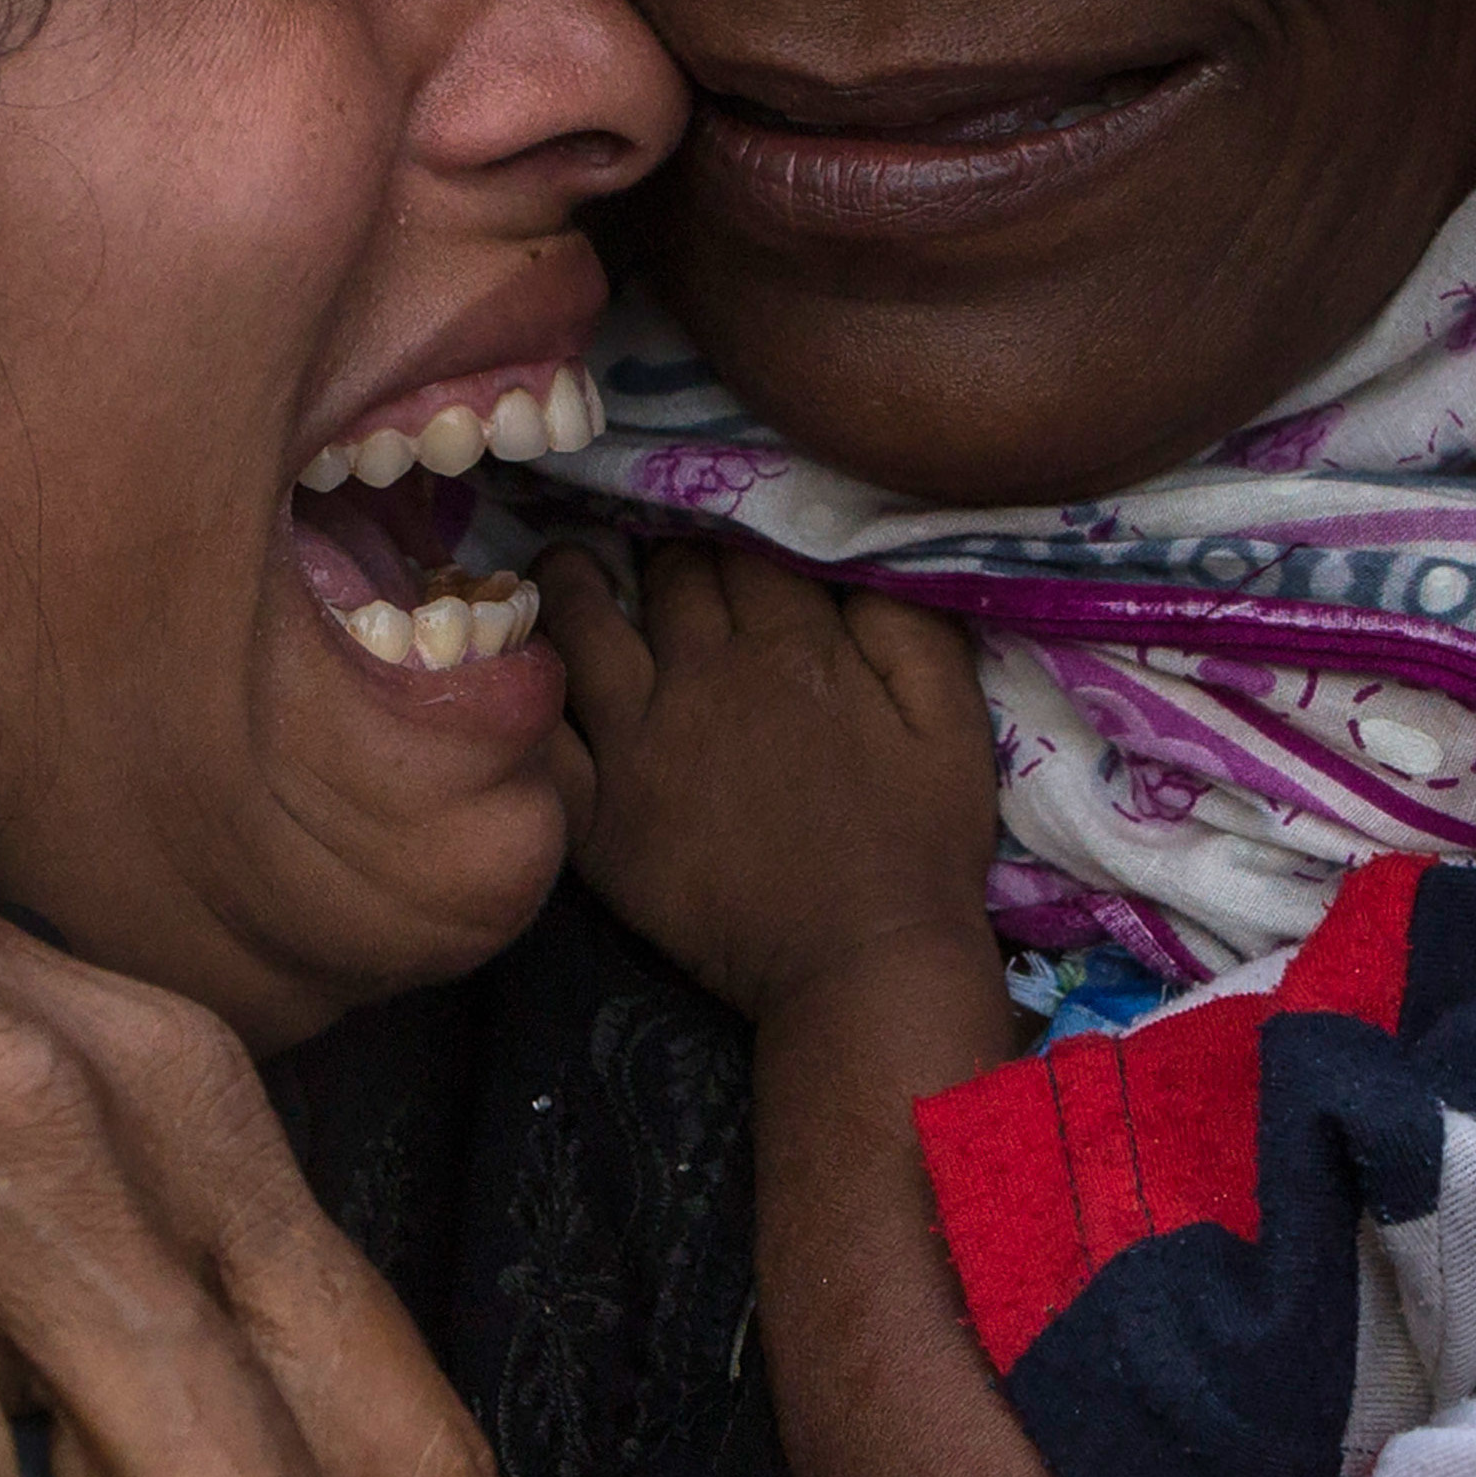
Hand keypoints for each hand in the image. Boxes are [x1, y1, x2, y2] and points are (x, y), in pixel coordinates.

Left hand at [539, 544, 1002, 1022]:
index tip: (725, 514)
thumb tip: (856, 552)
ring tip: (567, 559)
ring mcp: (638, 741)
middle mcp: (703, 675)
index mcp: (791, 647)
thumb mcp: (951, 720)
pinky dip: (530, 687)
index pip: (743, 545)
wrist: (861, 962)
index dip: (734, 520)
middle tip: (652, 529)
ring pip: (585, 625)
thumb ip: (908, 624)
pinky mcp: (600, 809)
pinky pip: (547, 732)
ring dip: (574, 579)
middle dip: (662, 541)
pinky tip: (523, 660)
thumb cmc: (920, 844)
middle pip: (666, 572)